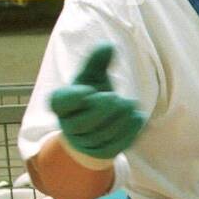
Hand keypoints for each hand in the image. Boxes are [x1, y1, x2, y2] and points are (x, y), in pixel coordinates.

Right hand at [48, 43, 145, 161]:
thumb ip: (97, 62)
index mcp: (62, 104)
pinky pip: (115, 146)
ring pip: (101, 135)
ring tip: (130, 105)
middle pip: (83, 123)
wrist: (94, 129)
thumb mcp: (92, 78)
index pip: (60, 103)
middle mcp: (69, 126)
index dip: (73, 98)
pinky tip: (138, 118)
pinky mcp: (102, 153)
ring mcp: (85, 142)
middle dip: (104, 109)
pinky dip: (129, 131)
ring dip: (120, 119)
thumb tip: (108, 46)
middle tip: (118, 98)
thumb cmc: (91, 98)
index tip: (88, 90)